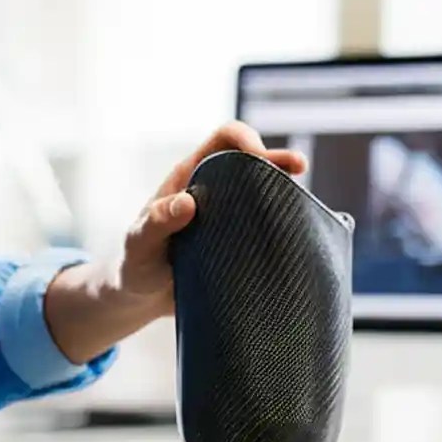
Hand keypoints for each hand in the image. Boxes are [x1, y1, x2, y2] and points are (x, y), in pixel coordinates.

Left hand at [44, 121, 306, 363]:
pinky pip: (269, 232)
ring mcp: (232, 221)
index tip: (256, 158)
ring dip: (289, 196)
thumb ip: (156, 223)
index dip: (244, 139)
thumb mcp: (139, 245)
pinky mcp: (243, 247)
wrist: (142, 302)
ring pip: (267, 198)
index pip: (224, 140)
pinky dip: (287, 231)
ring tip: (306, 207)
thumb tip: (188, 202)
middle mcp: (216, 193)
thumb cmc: (135, 267)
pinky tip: (300, 239)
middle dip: (279, 160)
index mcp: (191, 178)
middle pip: (255, 163)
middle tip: (299, 167)